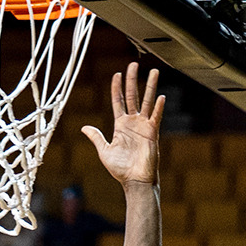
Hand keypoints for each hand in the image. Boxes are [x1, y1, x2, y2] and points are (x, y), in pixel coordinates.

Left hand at [80, 63, 163, 186]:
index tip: (117, 74)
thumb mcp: (104, 151)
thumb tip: (84, 127)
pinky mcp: (152, 133)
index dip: (117, 87)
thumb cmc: (120, 169)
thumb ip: (96, 137)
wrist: (134, 180)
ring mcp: (143, 126)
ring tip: (154, 72)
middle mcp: (132, 122)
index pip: (118, 101)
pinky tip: (161, 97)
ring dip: (150, 87)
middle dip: (132, 80)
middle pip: (132, 96)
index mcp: (120, 125)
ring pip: (147, 102)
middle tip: (134, 64)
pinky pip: (156, 117)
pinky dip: (159, 108)